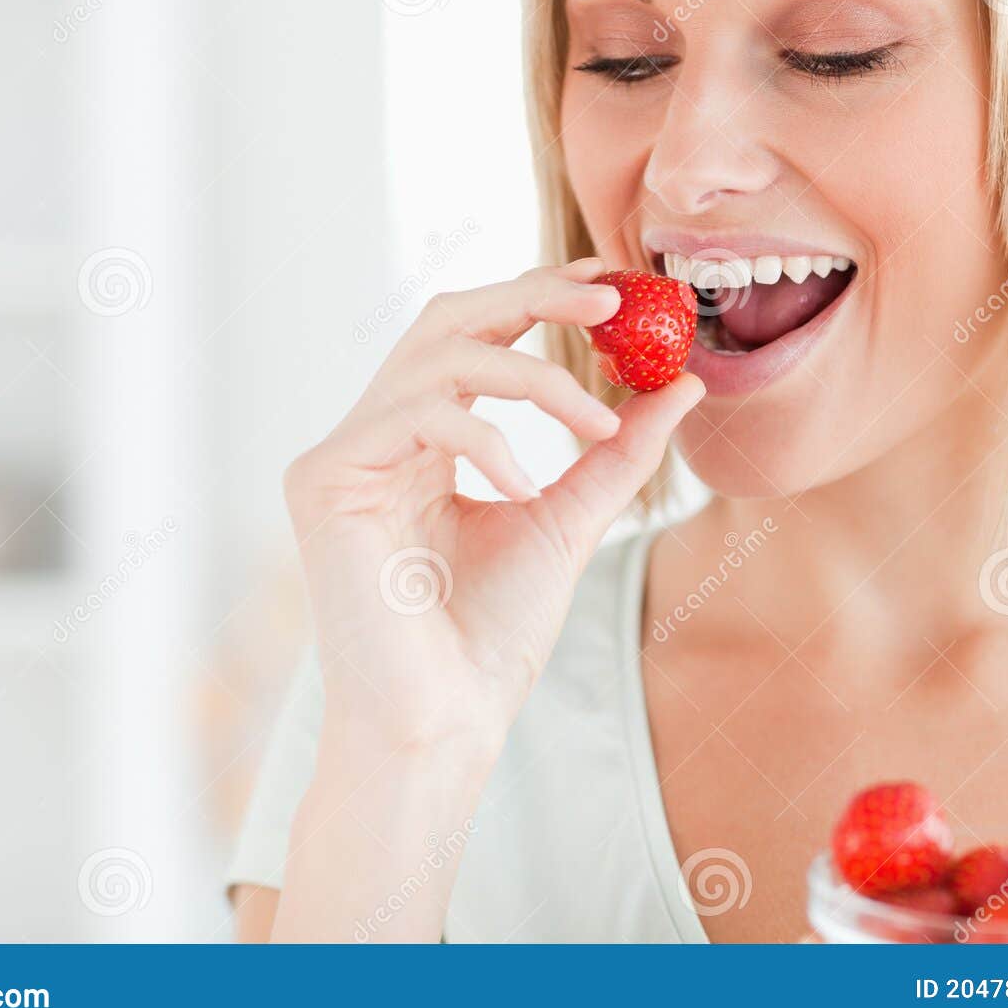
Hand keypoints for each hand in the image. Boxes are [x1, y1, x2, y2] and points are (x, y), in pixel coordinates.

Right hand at [283, 257, 704, 759]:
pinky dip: (487, 439)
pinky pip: (416, 416)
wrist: (443, 723)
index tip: (614, 285)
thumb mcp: (568, 520)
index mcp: (420, 440)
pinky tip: (527, 485)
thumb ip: (616, 452)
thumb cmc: (492, 636)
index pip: (474, 335)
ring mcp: (341, 456)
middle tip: (614, 299)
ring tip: (596, 426)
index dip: (538, 294)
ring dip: (534, 377)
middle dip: (533, 296)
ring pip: (438, 356)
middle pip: (446, 318)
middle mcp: (373, 436)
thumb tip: (683, 382)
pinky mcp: (323, 482)